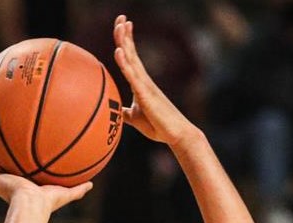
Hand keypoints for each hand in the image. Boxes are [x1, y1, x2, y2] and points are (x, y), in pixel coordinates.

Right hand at [0, 155, 91, 210]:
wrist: (31, 204)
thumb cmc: (47, 203)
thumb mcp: (65, 193)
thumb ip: (77, 190)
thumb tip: (92, 185)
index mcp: (25, 190)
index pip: (19, 184)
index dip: (17, 179)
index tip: (17, 172)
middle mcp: (11, 187)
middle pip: (2, 179)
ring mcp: (2, 184)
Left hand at [113, 15, 199, 148]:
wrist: (176, 135)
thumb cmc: (158, 127)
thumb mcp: (135, 119)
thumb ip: (125, 113)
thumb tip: (116, 112)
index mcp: (140, 84)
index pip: (131, 58)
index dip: (126, 41)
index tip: (122, 26)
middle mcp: (144, 80)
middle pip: (131, 52)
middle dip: (125, 34)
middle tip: (121, 17)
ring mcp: (145, 86)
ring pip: (132, 60)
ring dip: (125, 42)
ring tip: (121, 25)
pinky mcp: (146, 94)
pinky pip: (133, 76)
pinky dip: (125, 63)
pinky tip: (119, 51)